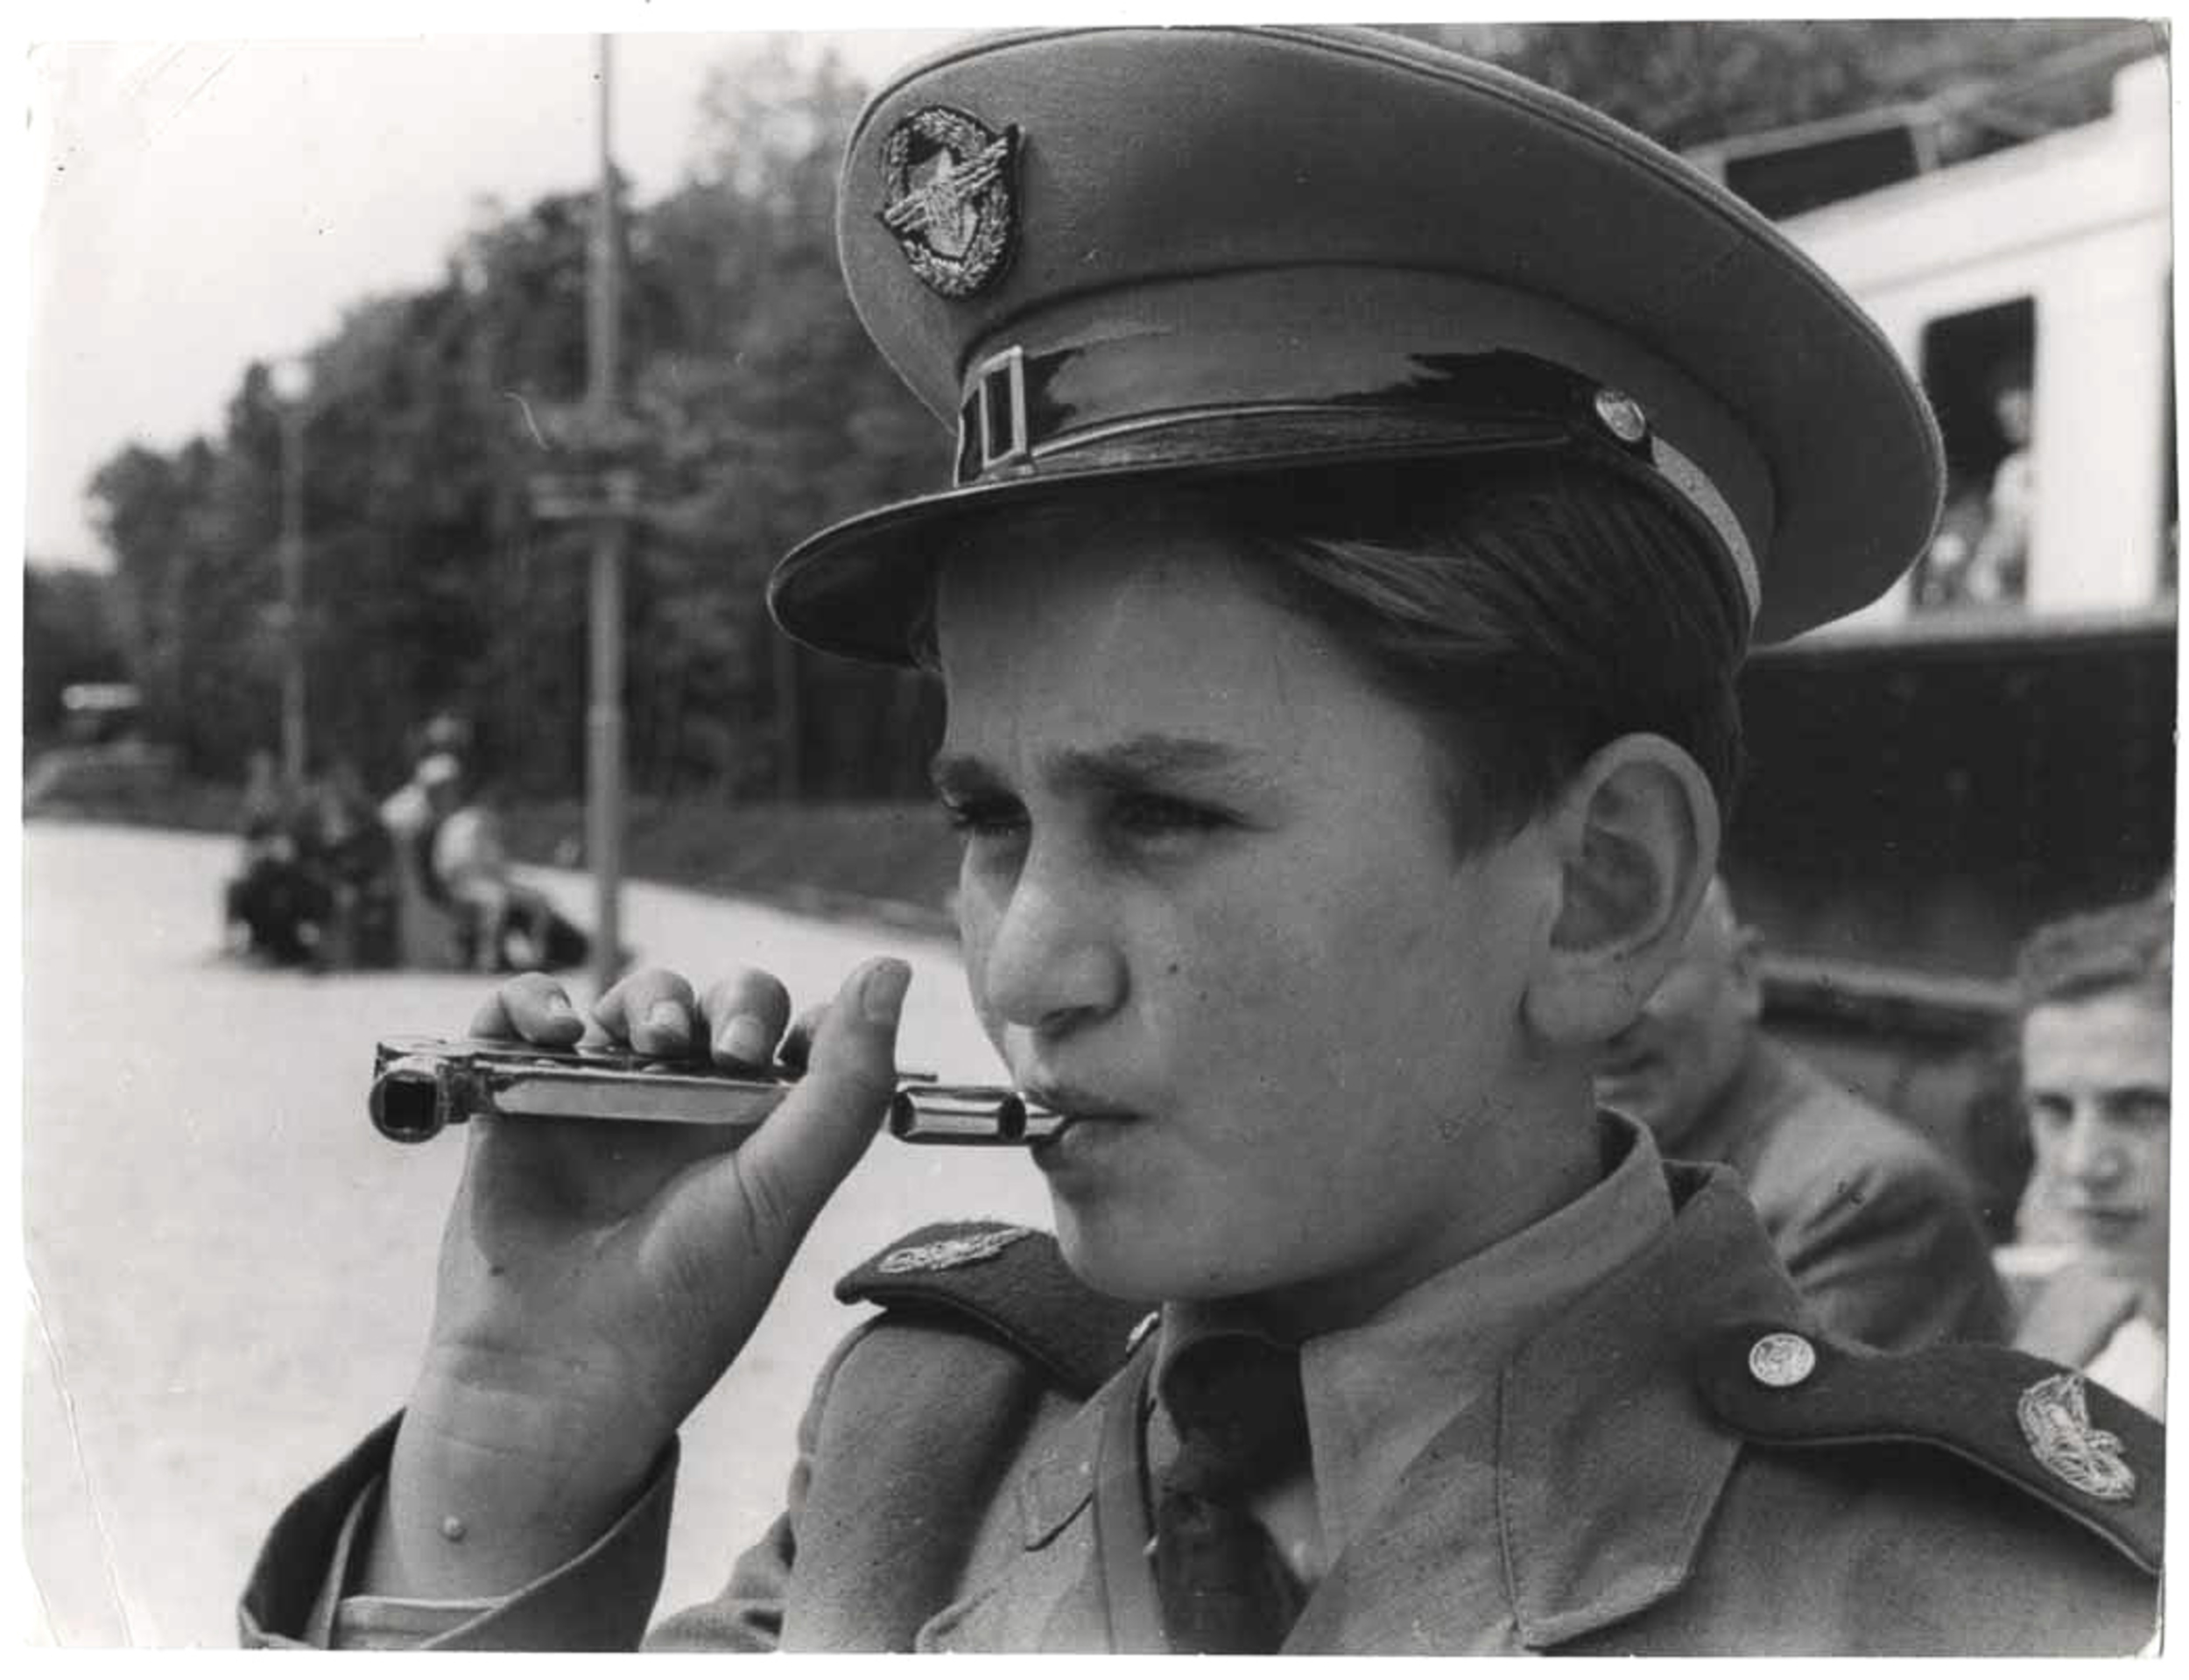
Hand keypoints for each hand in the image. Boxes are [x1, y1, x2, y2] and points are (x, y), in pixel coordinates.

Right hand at [365, 955, 910, 1596]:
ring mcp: (600, 1103)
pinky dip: (532, 1002)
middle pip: (716, 1004)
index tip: (789, 1045)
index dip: (801, 1019)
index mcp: (755, 1133)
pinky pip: (522, 1021)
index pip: (792, 1034)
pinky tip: (554, 1029)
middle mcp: (682, 1111)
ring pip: (630, 1003)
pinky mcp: (520, 1104)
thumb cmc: (683, 1300)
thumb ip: (845, 1087)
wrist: (558, 1375)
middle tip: (719, 1047)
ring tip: (648, 1041)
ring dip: (644, 998)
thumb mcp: (782, 1192)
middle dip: (725, 1004)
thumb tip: (891, 969)